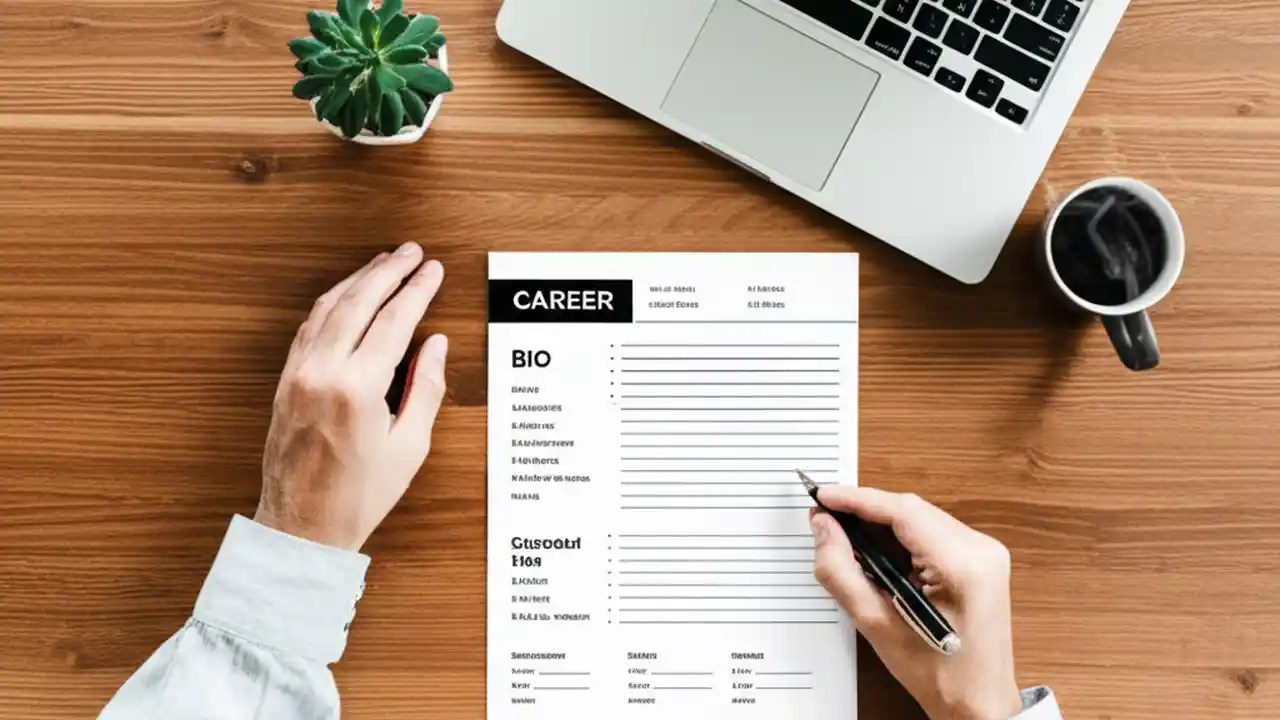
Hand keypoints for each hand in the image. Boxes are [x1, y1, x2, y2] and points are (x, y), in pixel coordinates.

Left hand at [255, 243, 447, 549]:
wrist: (300, 527)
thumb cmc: (357, 496)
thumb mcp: (409, 447)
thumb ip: (425, 388)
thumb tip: (434, 344)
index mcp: (357, 389)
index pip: (393, 321)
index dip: (416, 290)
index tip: (432, 270)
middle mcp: (321, 372)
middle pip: (358, 302)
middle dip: (388, 271)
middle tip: (411, 252)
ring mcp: (297, 374)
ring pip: (328, 308)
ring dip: (358, 280)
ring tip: (383, 263)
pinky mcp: (284, 381)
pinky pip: (308, 327)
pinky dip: (332, 303)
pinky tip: (348, 295)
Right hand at [810, 488, 1021, 719]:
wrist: (979, 702)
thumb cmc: (940, 675)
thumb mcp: (876, 624)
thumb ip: (842, 571)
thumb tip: (824, 528)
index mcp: (964, 566)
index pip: (902, 512)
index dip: (857, 499)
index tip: (824, 495)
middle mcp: (981, 550)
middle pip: (911, 510)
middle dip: (865, 509)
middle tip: (826, 517)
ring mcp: (985, 552)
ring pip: (920, 517)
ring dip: (881, 521)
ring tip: (845, 533)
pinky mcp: (981, 557)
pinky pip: (933, 530)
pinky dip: (900, 533)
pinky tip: (876, 546)